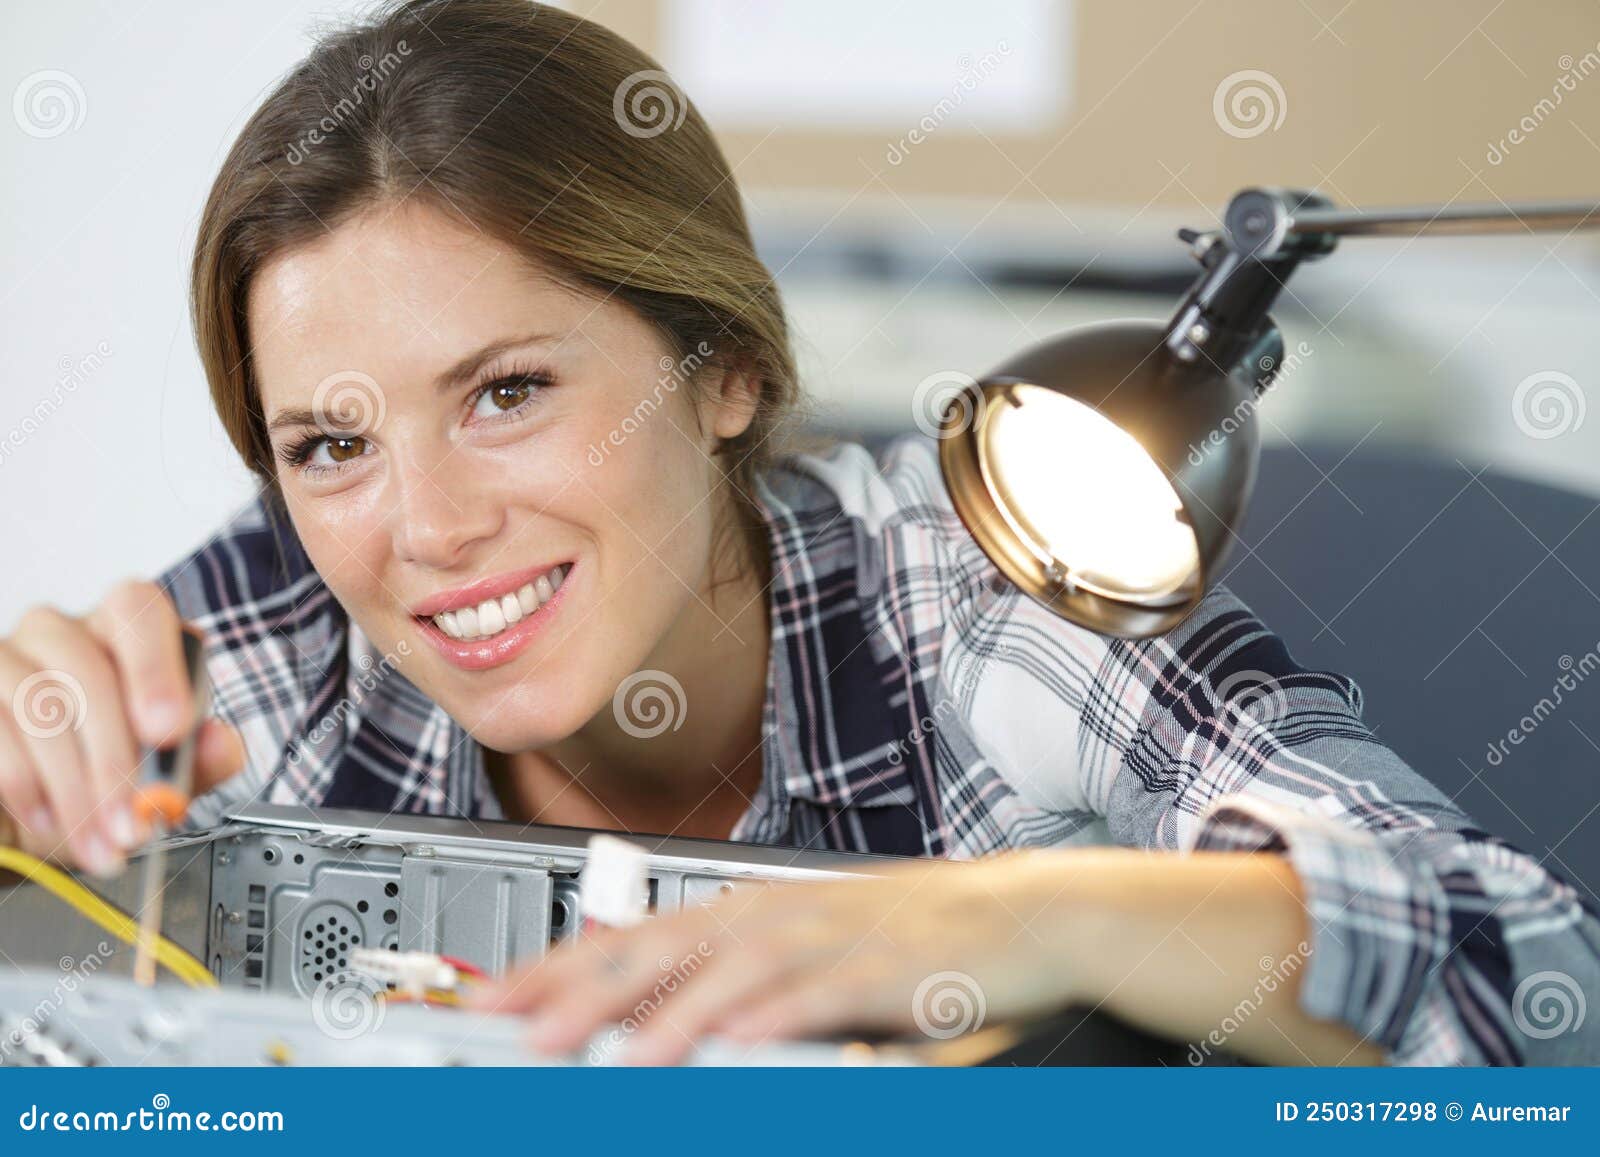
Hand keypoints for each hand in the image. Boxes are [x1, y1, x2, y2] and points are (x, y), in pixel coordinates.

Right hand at [0, 580, 243, 875]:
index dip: (155, 667)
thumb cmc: (100, 777)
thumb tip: (221, 743)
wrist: (32, 814)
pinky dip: (29, 789)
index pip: (138, 609)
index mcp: (124, 633)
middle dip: (116, 758)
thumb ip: (199, 758)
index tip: (170, 730)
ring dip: (77, 789)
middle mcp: (63, 632)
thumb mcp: (158, 774)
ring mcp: (8, 658)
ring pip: (41, 709)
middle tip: (133, 818)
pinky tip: (49, 821)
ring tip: (99, 839)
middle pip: (89, 670)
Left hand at [471, 851, 1087, 1064]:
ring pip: (739, 969)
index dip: (566, 964)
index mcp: (757, 911)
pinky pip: (831, 992)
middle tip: (519, 1023)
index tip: (500, 992)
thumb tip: (658, 1024)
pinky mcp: (895, 965)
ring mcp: (840, 936)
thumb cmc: (916, 937)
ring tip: (616, 1053)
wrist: (1025, 914)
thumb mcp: (813, 952)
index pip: (641, 934)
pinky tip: (744, 1041)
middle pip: (670, 947)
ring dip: (674, 1010)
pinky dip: (783, 1014)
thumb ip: (738, 982)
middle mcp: (785, 914)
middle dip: (587, 988)